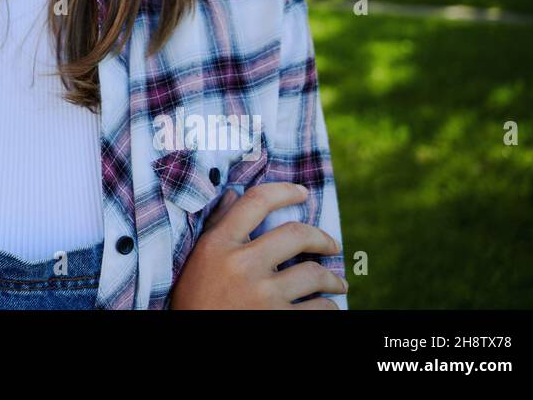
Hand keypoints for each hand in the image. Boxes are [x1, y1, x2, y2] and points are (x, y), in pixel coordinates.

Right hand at [170, 181, 347, 308]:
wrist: (194, 341)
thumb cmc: (195, 300)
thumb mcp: (199, 259)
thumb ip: (216, 225)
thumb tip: (232, 194)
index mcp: (219, 244)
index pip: (256, 201)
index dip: (284, 191)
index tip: (302, 192)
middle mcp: (241, 264)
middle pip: (296, 234)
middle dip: (322, 239)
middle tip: (332, 246)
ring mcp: (262, 294)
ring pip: (315, 274)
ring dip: (333, 281)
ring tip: (338, 285)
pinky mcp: (279, 320)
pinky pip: (320, 309)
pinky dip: (328, 308)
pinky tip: (325, 308)